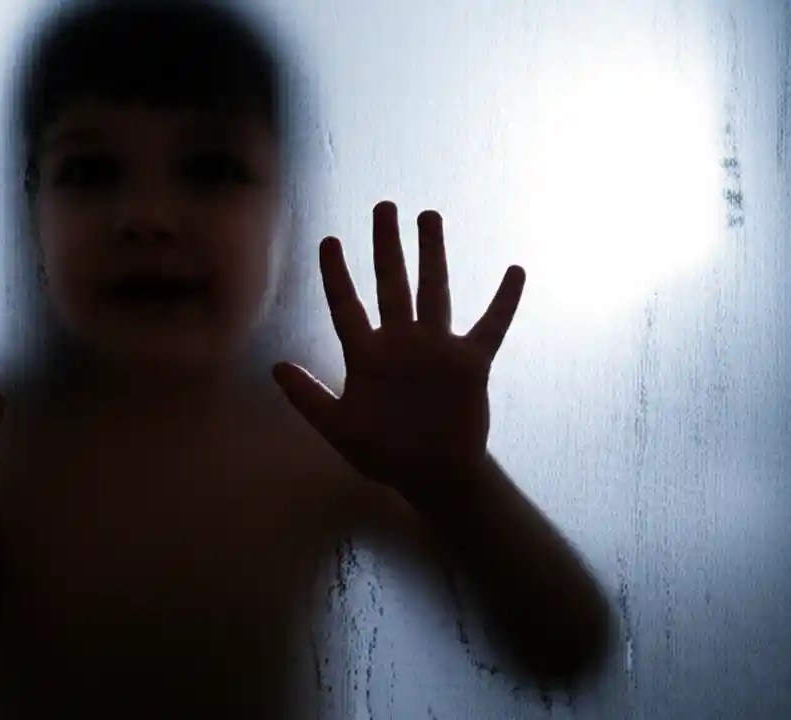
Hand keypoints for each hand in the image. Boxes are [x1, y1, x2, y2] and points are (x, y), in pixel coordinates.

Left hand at [272, 201, 524, 500]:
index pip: (345, 305)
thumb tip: (275, 365)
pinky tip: (515, 270)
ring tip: (428, 216)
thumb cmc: (383, 453)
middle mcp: (400, 342)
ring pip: (434, 290)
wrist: (431, 476)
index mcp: (366, 355)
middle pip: (390, 283)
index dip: (336, 273)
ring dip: (432, 254)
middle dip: (386, 246)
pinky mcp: (470, 363)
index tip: (329, 239)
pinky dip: (504, 301)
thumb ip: (307, 397)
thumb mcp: (338, 427)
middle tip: (383, 206)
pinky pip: (491, 325)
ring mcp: (436, 348)